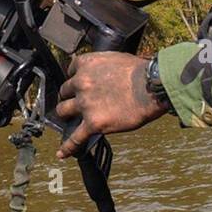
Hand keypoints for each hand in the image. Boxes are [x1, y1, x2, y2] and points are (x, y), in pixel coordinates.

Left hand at [54, 52, 168, 158]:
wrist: (149, 88)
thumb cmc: (140, 72)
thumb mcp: (116, 58)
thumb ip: (103, 65)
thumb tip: (104, 71)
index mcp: (87, 64)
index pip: (71, 70)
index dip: (75, 77)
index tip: (79, 83)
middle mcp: (81, 83)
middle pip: (64, 91)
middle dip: (70, 96)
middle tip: (77, 101)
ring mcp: (85, 104)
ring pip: (63, 111)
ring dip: (66, 114)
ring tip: (70, 119)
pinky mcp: (93, 123)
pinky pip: (75, 138)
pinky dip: (68, 146)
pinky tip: (62, 153)